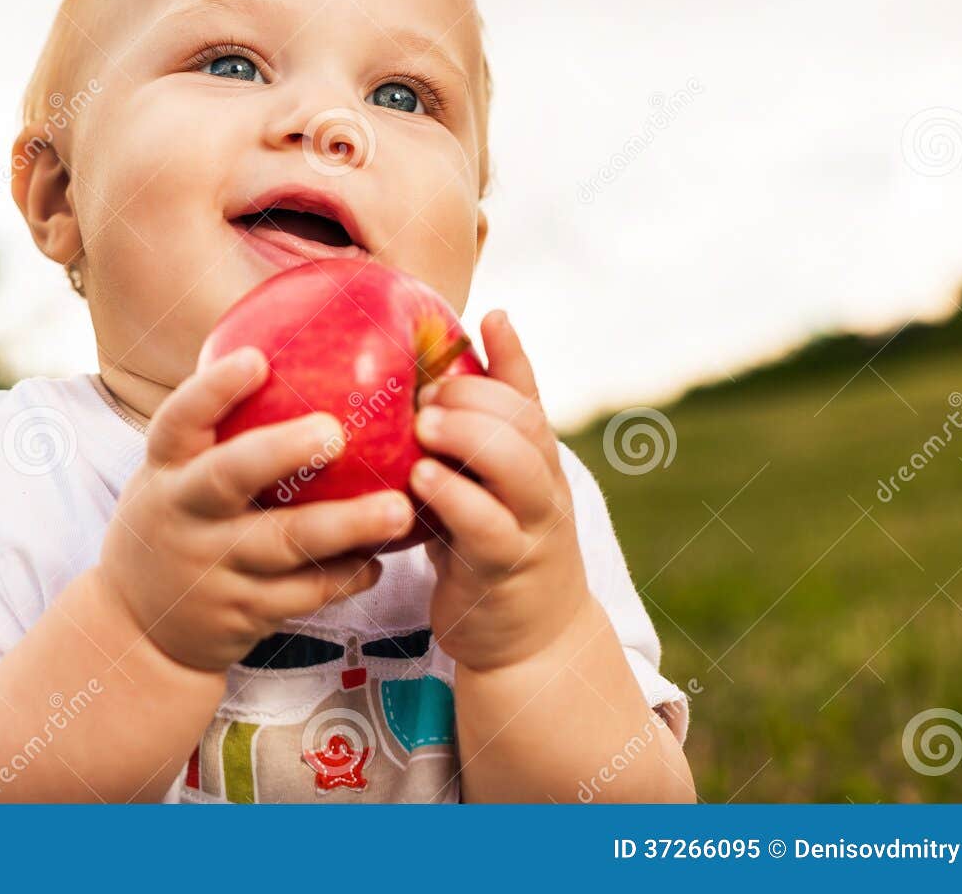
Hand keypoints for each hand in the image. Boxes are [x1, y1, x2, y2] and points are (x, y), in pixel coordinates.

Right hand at [97, 348, 417, 671]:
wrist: (139, 624)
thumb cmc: (178, 521)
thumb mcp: (175, 474)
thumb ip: (220, 431)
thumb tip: (292, 353)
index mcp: (166, 468)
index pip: (179, 420)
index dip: (214, 389)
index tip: (256, 359)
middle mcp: (183, 513)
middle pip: (229, 478)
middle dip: (281, 452)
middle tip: (335, 432)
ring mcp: (212, 567)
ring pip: (284, 546)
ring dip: (345, 526)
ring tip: (398, 509)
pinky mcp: (242, 612)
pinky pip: (304, 594)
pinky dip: (347, 576)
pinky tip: (379, 559)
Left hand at [411, 311, 591, 671]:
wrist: (527, 643)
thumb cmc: (486, 552)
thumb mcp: (478, 489)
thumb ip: (461, 440)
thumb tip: (420, 379)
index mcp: (533, 459)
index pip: (529, 394)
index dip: (512, 353)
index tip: (488, 318)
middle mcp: (541, 486)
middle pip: (525, 421)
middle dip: (476, 396)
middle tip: (424, 393)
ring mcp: (531, 528)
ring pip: (518, 467)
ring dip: (469, 437)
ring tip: (423, 424)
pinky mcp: (506, 570)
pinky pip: (488, 527)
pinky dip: (456, 498)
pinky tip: (420, 480)